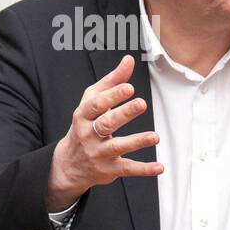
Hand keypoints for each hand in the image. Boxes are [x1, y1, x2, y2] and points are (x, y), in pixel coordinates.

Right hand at [46, 54, 163, 210]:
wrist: (70, 163)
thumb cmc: (84, 125)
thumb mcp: (92, 101)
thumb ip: (112, 81)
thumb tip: (128, 60)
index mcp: (83, 115)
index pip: (97, 104)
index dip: (112, 95)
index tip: (129, 87)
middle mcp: (89, 134)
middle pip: (106, 123)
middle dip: (123, 113)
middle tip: (141, 104)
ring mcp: (99, 153)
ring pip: (117, 146)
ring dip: (137, 141)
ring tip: (154, 136)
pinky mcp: (110, 169)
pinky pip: (128, 168)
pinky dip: (144, 169)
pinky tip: (159, 167)